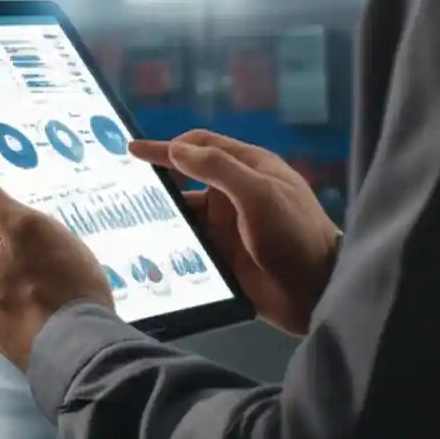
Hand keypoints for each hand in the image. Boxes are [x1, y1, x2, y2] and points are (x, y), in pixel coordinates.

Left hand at [0, 158, 112, 370]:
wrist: (81, 353)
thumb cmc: (55, 282)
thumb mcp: (23, 226)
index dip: (17, 222)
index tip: (42, 233)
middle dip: (26, 252)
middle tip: (58, 258)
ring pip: (12, 286)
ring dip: (34, 281)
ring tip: (64, 285)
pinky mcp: (15, 348)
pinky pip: (26, 314)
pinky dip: (41, 308)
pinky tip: (62, 311)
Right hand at [129, 130, 341, 334]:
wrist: (318, 293)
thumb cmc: (294, 235)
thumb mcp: (258, 194)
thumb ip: (218, 168)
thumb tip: (176, 149)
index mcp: (249, 168)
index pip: (200, 145)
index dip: (167, 146)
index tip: (133, 152)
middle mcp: (235, 192)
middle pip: (186, 178)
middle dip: (157, 181)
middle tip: (121, 187)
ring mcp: (228, 225)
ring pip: (184, 213)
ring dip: (161, 216)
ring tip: (125, 222)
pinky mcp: (222, 255)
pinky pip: (188, 243)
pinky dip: (169, 243)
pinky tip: (147, 249)